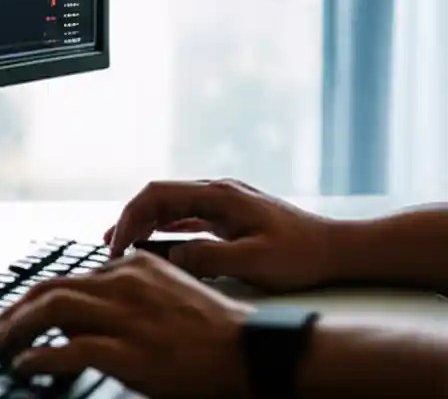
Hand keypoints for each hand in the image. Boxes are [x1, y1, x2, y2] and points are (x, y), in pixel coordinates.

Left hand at [0, 253, 253, 398]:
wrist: (250, 353)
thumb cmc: (212, 331)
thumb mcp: (165, 294)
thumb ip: (124, 296)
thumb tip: (78, 317)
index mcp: (134, 267)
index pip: (68, 277)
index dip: (34, 297)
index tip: (16, 314)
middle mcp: (125, 284)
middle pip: (51, 289)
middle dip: (16, 311)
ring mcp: (126, 317)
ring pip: (52, 311)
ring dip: (17, 329)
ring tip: (2, 346)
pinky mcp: (129, 352)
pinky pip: (68, 350)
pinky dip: (39, 357)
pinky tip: (27, 366)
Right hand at [104, 178, 337, 291]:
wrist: (340, 250)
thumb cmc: (302, 256)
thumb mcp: (254, 262)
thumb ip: (207, 258)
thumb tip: (168, 257)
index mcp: (219, 195)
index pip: (157, 195)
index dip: (130, 218)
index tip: (117, 246)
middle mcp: (218, 191)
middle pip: (158, 196)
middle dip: (130, 220)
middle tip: (111, 249)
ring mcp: (224, 201)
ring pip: (170, 205)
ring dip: (145, 224)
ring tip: (122, 246)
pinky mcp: (231, 215)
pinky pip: (187, 216)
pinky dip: (165, 229)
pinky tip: (155, 244)